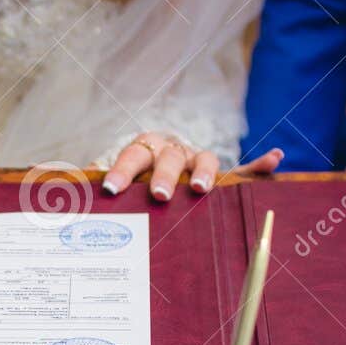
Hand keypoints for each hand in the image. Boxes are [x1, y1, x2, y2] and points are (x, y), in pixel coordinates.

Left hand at [103, 133, 283, 197]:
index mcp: (145, 148)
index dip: (122, 169)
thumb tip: (70, 188)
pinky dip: (259, 165)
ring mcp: (197, 161)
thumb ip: (95, 182)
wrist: (157, 167)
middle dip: (164, 176)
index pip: (133, 154)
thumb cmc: (132, 178)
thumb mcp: (113, 180)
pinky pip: (241, 171)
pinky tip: (275, 159)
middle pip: (170, 158)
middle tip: (159, 197)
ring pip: (205, 160)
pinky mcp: (220, 174)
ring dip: (204, 172)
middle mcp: (173, 150)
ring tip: (201, 189)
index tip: (111, 188)